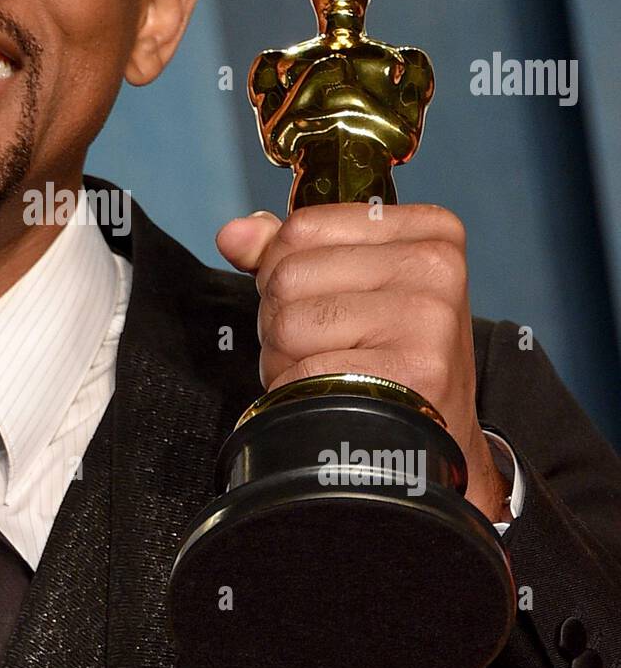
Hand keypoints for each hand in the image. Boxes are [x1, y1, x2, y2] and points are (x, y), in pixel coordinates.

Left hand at [216, 204, 509, 520]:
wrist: (435, 439)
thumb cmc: (387, 356)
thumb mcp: (352, 288)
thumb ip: (288, 252)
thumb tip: (234, 234)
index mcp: (426, 230)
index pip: (302, 228)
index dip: (283, 271)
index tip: (321, 302)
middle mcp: (434, 265)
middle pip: (287, 275)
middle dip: (280, 321)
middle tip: (321, 349)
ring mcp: (427, 316)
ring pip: (288, 324)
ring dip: (284, 361)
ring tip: (326, 375)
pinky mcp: (413, 369)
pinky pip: (306, 372)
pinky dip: (298, 393)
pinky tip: (332, 399)